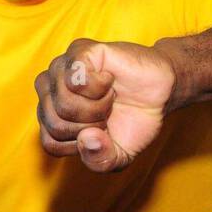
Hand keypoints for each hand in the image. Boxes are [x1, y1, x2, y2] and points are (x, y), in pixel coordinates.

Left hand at [35, 38, 176, 171]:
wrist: (162, 92)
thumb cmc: (134, 120)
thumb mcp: (119, 156)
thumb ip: (99, 160)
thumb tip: (87, 139)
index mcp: (51, 115)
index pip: (50, 143)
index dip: (81, 145)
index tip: (101, 132)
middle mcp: (50, 90)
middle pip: (56, 124)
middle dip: (92, 126)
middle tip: (109, 112)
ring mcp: (61, 68)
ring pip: (64, 103)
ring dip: (98, 107)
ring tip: (110, 96)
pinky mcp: (79, 51)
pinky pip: (75, 79)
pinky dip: (99, 87)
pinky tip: (109, 79)